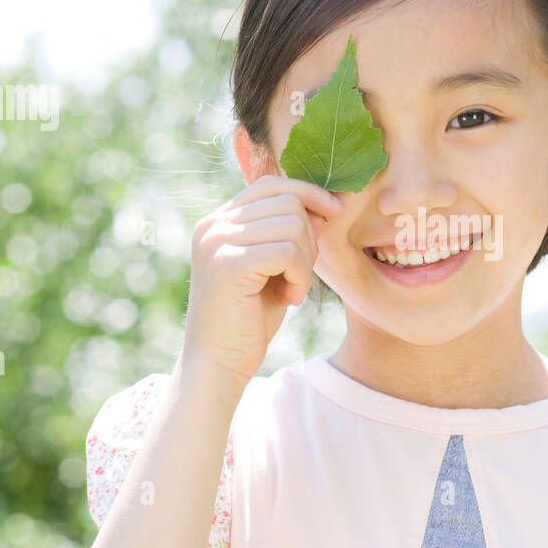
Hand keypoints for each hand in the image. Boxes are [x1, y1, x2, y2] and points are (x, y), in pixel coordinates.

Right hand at [180, 173, 342, 385]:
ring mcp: (217, 242)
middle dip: (310, 237)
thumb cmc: (248, 318)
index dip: (308, 192)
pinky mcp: (228, 265)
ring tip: (292, 290)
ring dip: (305, 262)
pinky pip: (287, 251)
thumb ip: (293, 235)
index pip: (272, 184)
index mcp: (220, 221)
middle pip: (287, 201)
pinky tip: (289, 299)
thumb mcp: (276, 268)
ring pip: (292, 225)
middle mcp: (213, 225)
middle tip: (299, 276)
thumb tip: (326, 205)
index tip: (334, 212)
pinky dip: (300, 276)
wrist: (218, 364)